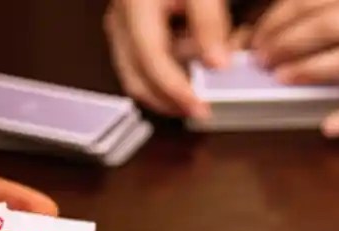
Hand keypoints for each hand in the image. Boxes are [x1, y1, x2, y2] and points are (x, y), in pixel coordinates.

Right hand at [104, 0, 233, 117]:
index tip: (201, 108)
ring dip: (165, 94)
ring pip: (136, 77)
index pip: (151, 59)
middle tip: (203, 112)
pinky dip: (163, 79)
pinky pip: (141, 66)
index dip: (175, 90)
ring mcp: (120, 28)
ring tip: (197, 97)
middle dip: (169, 101)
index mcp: (135, 7)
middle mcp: (120, 21)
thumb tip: (218, 64)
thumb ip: (210, 21)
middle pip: (137, 78)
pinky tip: (188, 77)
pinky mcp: (128, 32)